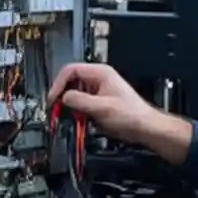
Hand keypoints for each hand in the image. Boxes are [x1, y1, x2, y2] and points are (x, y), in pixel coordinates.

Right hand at [47, 63, 192, 163]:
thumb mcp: (101, 108)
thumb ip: (79, 101)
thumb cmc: (131, 115)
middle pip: (71, 82)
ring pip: (75, 93)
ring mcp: (99, 90)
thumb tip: (63, 98)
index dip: (58, 84)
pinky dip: (77, 111)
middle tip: (56, 109)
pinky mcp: (99, 102)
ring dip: (70, 105)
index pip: (70, 70)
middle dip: (62, 95)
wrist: (144, 128)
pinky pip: (82, 103)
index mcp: (100, 73)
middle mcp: (98, 79)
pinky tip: (79, 120)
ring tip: (68, 116)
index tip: (53, 98)